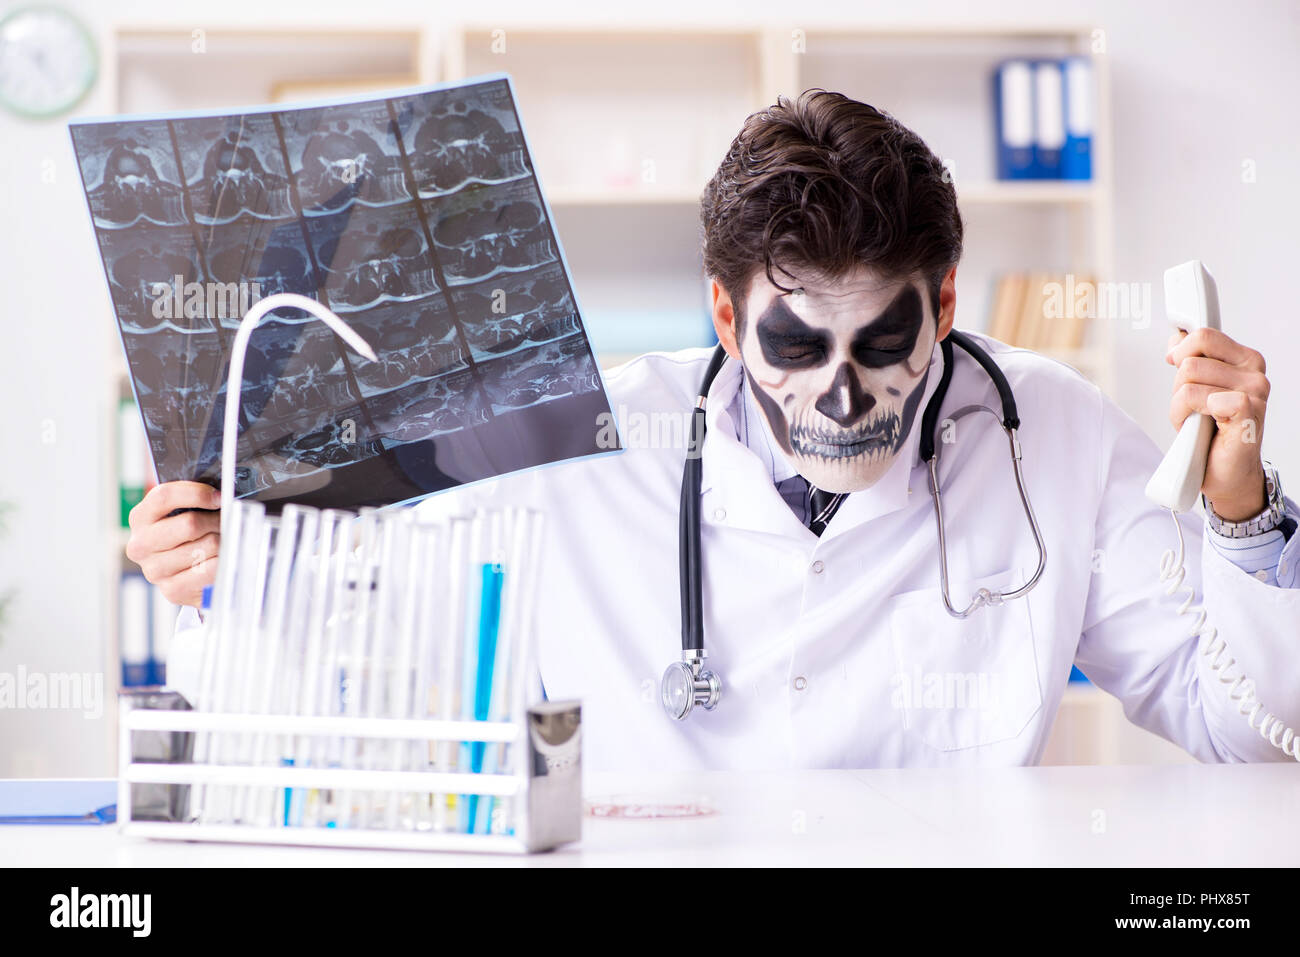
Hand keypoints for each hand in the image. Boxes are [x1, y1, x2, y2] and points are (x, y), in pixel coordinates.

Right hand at [125, 481, 220, 606]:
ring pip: (206, 546)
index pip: (164, 496)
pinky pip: (211, 570)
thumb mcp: (182, 513)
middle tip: (226, 522)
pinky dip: (224, 562)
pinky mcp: (172, 590)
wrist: (184, 575)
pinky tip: (222, 559)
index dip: (197, 493)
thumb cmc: (187, 536)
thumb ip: (194, 500)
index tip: (219, 497)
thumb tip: (222, 495)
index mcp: (140, 518)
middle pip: (190, 523)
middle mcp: (140, 545)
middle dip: (216, 520)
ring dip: (224, 541)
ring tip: (224, 541)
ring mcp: (154, 570)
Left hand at [1167, 327, 1268, 520]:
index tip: (1173, 362)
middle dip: (1177, 386)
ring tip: (1195, 422)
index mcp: (1245, 360)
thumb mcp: (1197, 389)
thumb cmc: (1213, 434)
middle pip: (1190, 360)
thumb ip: (1191, 360)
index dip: (1181, 350)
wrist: (1227, 474)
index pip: (1204, 335)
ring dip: (1179, 406)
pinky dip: (1185, 416)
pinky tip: (1200, 429)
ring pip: (1187, 380)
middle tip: (1190, 408)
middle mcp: (1253, 372)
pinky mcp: (1246, 410)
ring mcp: (1254, 391)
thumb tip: (1176, 337)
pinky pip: (1195, 398)